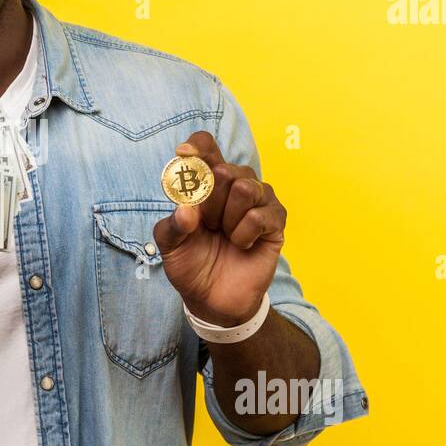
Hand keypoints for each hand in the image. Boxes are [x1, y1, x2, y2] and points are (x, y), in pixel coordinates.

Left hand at [152, 131, 285, 325]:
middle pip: (223, 169)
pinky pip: (260, 215)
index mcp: (206, 182)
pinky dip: (244, 234)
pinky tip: (242, 245)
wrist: (212, 299)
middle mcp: (234, 184)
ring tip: (225, 235)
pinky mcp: (276, 220)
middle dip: (209, 202)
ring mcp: (258, 200)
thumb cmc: (191, 263)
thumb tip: (187, 209)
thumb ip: (171, 225)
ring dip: (228, 218)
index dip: (198, 146)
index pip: (206, 146)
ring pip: (245, 187)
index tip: (184, 154)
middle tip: (208, 226)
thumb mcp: (169, 245)